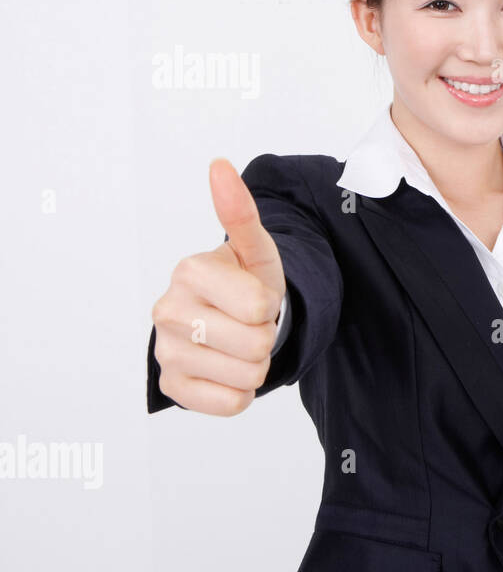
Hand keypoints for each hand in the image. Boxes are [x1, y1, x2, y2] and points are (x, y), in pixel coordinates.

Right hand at [150, 158, 286, 415]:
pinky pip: (231, 404)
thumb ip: (240, 211)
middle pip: (257, 344)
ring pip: (248, 376)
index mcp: (189, 272)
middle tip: (248, 322)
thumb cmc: (245, 281)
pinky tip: (227, 368)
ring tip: (238, 342)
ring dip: (255, 364)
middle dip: (265, 336)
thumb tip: (220, 166)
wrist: (228, 321)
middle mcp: (166, 311)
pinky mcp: (171, 388)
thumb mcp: (255, 249)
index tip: (253, 296)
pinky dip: (241, 391)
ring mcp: (165, 352)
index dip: (269, 305)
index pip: (259, 307)